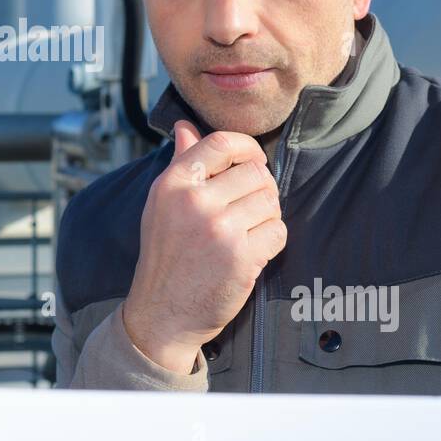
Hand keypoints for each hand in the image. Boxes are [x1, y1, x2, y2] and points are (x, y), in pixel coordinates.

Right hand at [123, 119, 286, 372]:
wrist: (161, 314)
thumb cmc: (165, 256)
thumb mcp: (162, 204)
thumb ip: (180, 162)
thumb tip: (185, 126)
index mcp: (172, 184)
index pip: (221, 143)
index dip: (247, 148)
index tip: (252, 161)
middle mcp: (194, 201)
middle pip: (256, 172)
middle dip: (259, 190)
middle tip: (246, 212)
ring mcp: (219, 228)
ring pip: (271, 201)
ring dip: (267, 217)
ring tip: (246, 233)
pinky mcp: (242, 256)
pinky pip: (279, 231)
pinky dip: (272, 242)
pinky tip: (251, 253)